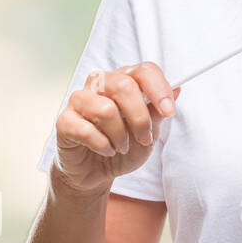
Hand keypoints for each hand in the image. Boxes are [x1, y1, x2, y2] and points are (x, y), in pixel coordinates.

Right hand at [51, 62, 178, 196]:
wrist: (97, 172)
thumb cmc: (124, 147)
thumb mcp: (149, 133)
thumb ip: (159, 112)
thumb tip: (177, 89)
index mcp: (124, 80)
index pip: (144, 70)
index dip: (159, 88)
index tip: (169, 111)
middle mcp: (100, 84)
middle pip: (124, 86)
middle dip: (140, 118)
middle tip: (144, 138)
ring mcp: (79, 100)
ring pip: (105, 109)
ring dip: (120, 135)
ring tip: (123, 147)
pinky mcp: (64, 120)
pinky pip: (85, 129)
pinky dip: (102, 144)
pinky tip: (106, 150)